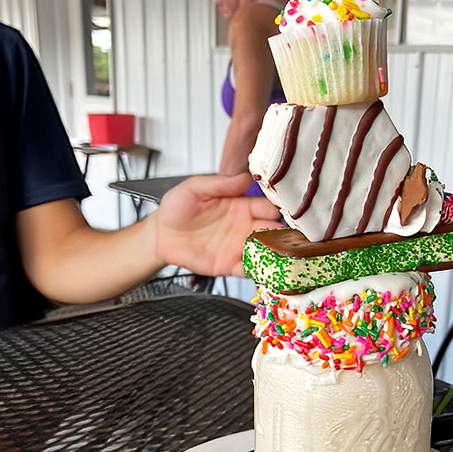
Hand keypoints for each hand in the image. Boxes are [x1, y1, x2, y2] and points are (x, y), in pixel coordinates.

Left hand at [156, 173, 279, 276]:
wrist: (161, 234)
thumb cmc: (177, 208)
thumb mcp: (195, 188)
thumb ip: (219, 183)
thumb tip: (245, 179)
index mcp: (241, 207)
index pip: (266, 208)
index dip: (275, 209)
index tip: (281, 212)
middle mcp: (244, 227)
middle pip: (272, 231)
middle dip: (283, 234)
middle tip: (291, 238)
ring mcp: (238, 247)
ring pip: (266, 251)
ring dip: (276, 254)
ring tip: (283, 257)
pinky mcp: (229, 265)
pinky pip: (249, 270)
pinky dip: (259, 272)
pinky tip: (264, 270)